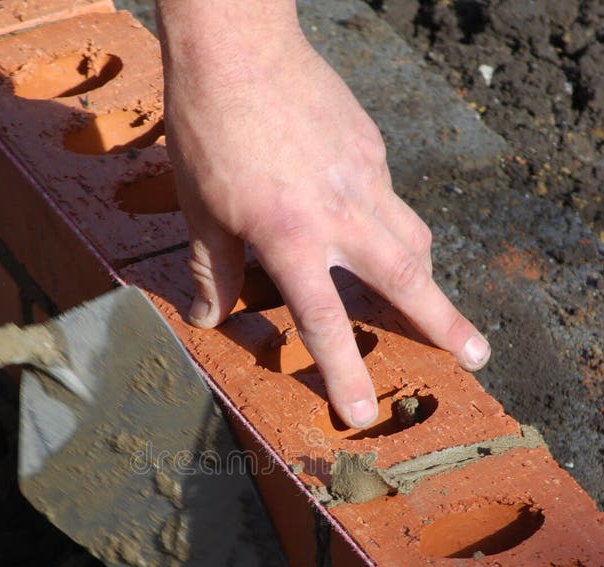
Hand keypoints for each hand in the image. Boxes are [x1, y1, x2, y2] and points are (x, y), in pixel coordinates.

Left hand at [157, 2, 489, 427]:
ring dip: (426, 276)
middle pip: (407, 280)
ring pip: (413, 236)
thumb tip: (209, 318)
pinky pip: (390, 196)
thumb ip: (212, 270)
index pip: (325, 322)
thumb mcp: (200, 210)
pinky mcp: (372, 146)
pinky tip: (365, 221)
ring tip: (434, 303)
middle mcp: (340, 213)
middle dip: (444, 324)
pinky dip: (387, 222)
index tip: (362, 413)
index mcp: (290, 238)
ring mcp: (364, 176)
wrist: (238, 44)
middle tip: (474, 357)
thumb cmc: (209, 129)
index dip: (344, 373)